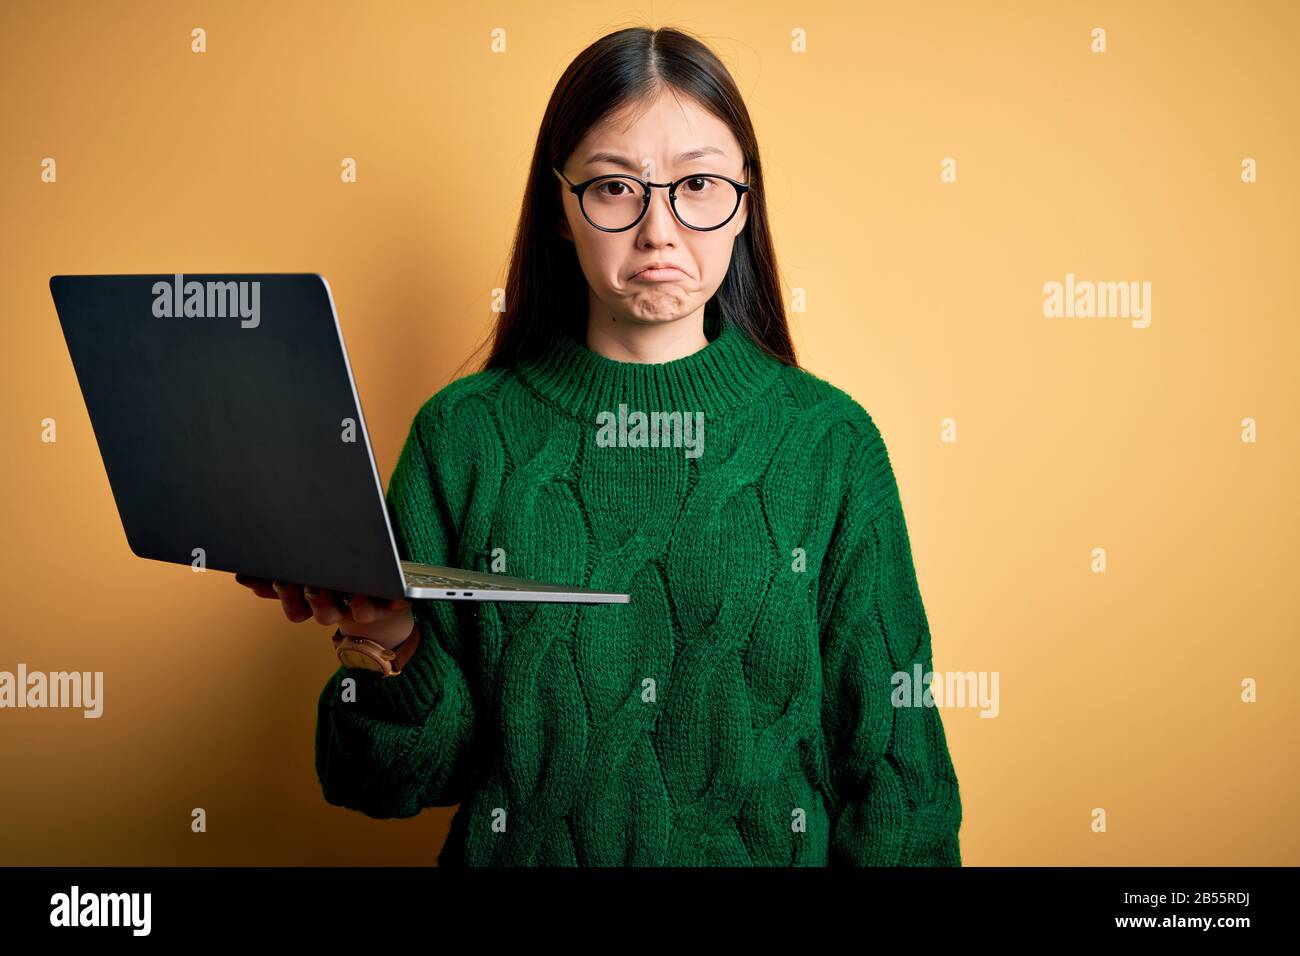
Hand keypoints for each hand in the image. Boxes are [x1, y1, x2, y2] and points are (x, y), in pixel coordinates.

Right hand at [235, 575, 415, 649]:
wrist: (389, 597)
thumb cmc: (343, 579)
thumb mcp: (309, 573)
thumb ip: (277, 576)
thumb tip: (243, 575)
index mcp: (318, 601)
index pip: (297, 608)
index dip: (288, 597)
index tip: (282, 582)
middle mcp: (342, 608)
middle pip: (324, 613)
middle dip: (318, 600)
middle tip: (313, 585)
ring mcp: (367, 608)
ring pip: (357, 614)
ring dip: (356, 604)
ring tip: (354, 592)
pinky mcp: (395, 605)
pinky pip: (393, 606)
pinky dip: (392, 601)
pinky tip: (391, 595)